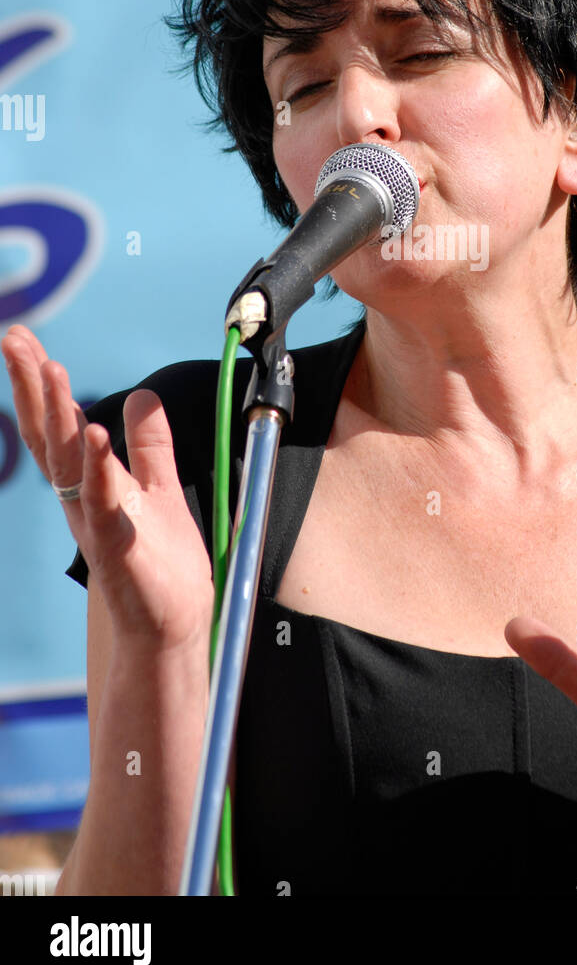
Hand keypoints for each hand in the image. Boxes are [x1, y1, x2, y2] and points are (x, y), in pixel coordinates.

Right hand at [2, 323, 213, 654]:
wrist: (172, 624)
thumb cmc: (161, 562)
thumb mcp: (159, 488)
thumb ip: (150, 445)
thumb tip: (142, 395)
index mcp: (88, 483)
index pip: (58, 425)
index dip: (39, 384)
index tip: (21, 340)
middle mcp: (82, 499)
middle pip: (50, 435)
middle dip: (32, 387)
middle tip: (14, 339)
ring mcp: (95, 521)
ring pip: (69, 460)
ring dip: (59, 413)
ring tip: (49, 367)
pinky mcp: (117, 546)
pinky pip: (103, 501)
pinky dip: (98, 468)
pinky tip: (97, 433)